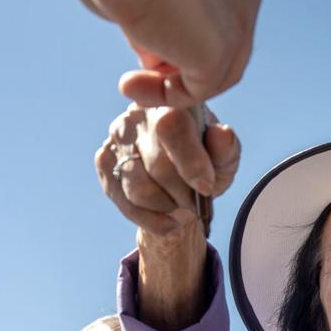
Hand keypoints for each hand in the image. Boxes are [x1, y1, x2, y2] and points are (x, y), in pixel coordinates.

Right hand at [60, 0, 261, 106]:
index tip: (137, 34)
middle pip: (220, 41)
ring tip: (131, 86)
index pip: (214, 9)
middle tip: (138, 66)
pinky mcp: (222, 50)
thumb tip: (152, 50)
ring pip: (215, 70)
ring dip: (172, 84)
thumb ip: (155, 9)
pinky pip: (198, 89)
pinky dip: (165, 96)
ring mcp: (241, 18)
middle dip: (178, 59)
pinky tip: (132, 88)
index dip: (177, 28)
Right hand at [95, 104, 240, 233]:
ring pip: (138, 189)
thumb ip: (225, 148)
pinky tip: (171, 226)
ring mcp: (116, 139)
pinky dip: (151, 221)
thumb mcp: (223, 157)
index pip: (172, 127)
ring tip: (181, 208)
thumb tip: (222, 134)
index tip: (207, 187)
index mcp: (169, 103)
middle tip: (196, 201)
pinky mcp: (104, 161)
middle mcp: (137, 116)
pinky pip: (124, 202)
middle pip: (157, 167)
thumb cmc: (205, 160)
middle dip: (182, 193)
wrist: (178, 174)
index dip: (191, 162)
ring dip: (166, 207)